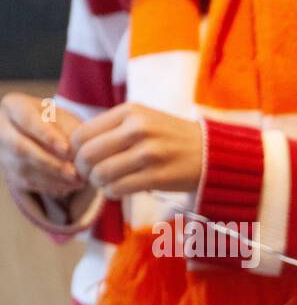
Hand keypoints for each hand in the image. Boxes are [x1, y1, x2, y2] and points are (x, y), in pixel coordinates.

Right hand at [0, 92, 82, 195]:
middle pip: (20, 148)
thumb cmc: (55, 122)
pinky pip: (25, 184)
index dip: (46, 136)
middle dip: (49, 163)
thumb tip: (72, 154)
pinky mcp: (9, 173)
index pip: (27, 120)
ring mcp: (3, 152)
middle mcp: (1, 128)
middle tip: (73, 173)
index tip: (66, 149)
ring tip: (77, 182)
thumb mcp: (63, 117)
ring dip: (52, 180)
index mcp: (14, 106)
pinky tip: (68, 188)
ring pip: (22, 169)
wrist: (42, 133)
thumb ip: (68, 131)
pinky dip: (48, 188)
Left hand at [70, 102, 202, 198]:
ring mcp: (149, 153)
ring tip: (105, 183)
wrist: (213, 153)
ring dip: (98, 183)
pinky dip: (112, 192)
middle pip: (88, 154)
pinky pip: (119, 188)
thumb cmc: (172, 138)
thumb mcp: (144, 119)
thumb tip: (78, 147)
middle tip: (90, 176)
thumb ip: (113, 128)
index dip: (75, 151)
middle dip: (83, 170)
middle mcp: (138, 129)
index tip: (82, 160)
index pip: (82, 133)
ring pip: (102, 173)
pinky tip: (117, 190)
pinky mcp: (158, 176)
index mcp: (130, 112)